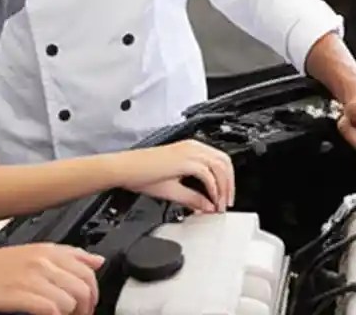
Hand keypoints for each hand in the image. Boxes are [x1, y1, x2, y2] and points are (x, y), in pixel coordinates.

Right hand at [0, 244, 102, 314]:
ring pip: (71, 299)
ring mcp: (30, 276)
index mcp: (47, 250)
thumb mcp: (29, 255)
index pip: (88, 268)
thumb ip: (64, 257)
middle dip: (85, 307)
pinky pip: (52, 309)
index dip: (93, 291)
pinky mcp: (17, 294)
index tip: (89, 304)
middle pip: (84, 286)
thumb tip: (95, 260)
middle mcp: (42, 260)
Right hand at [114, 140, 233, 212]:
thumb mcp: (174, 189)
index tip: (224, 198)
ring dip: (224, 187)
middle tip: (227, 203)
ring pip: (220, 166)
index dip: (227, 181)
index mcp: (192, 150)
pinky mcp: (185, 160)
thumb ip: (193, 197)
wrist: (125, 169)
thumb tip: (208, 207)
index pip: (220, 161)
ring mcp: (190, 152)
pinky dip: (213, 188)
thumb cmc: (142, 175)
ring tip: (220, 204)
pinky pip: (207, 173)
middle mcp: (193, 147)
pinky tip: (211, 200)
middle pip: (225, 162)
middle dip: (230, 184)